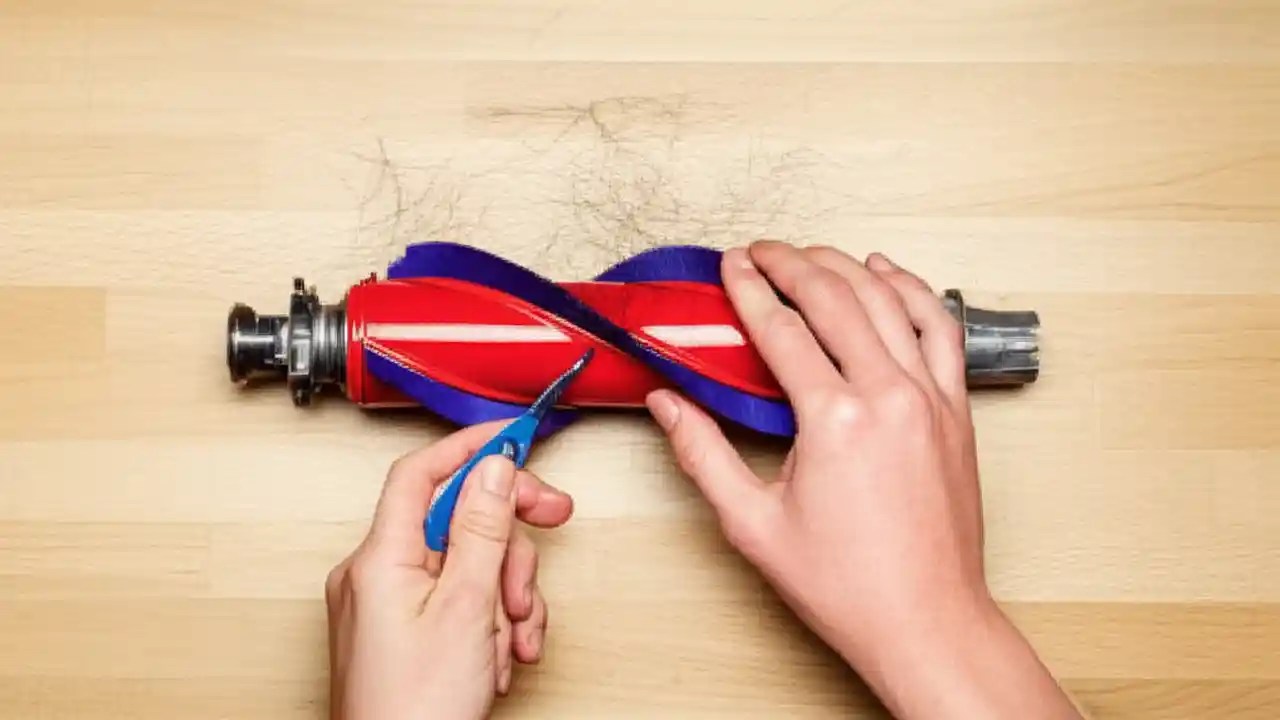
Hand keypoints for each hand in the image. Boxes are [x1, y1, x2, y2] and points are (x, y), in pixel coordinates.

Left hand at [326, 423, 572, 719]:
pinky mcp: (404, 635)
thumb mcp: (467, 609)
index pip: (422, 473)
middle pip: (457, 520)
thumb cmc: (416, 712)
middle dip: (509, 541)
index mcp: (380, 558)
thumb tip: (493, 467)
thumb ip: (482, 530)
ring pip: (468, 566)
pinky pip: (457, 604)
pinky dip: (490, 624)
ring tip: (516, 641)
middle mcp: (377, 575)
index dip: (470, 446)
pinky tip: (503, 659)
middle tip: (554, 525)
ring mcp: (390, 607)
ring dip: (507, 597)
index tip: (517, 436)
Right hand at [646, 242, 1079, 718]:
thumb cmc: (847, 586)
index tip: (731, 266)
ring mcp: (931, 399)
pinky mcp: (956, 411)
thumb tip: (668, 404)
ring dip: (847, 267)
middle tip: (761, 252)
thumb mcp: (753, 525)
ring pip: (890, 301)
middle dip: (792, 263)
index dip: (750, 290)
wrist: (927, 622)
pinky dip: (914, 291)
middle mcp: (889, 396)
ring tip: (811, 255)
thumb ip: (704, 455)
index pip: (783, 330)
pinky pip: (940, 329)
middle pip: (836, 298)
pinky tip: (888, 276)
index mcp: (836, 421)